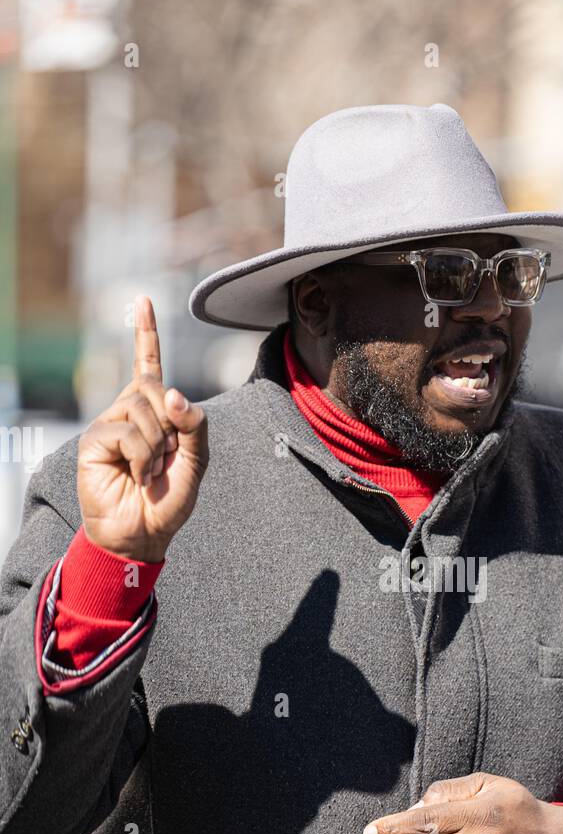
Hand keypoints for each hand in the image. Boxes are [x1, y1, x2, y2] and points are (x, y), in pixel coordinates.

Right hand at [77, 296, 208, 561]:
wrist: (143, 533)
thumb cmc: (168, 499)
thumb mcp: (197, 461)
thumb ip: (195, 425)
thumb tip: (173, 392)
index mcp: (154, 411)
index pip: (149, 365)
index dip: (146, 334)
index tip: (144, 300)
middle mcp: (129, 410)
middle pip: (157, 388)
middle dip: (172, 426)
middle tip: (167, 459)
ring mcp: (109, 423)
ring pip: (144, 409)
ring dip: (157, 447)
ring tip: (151, 472)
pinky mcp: (94, 439)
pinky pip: (127, 433)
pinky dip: (141, 458)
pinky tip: (136, 476)